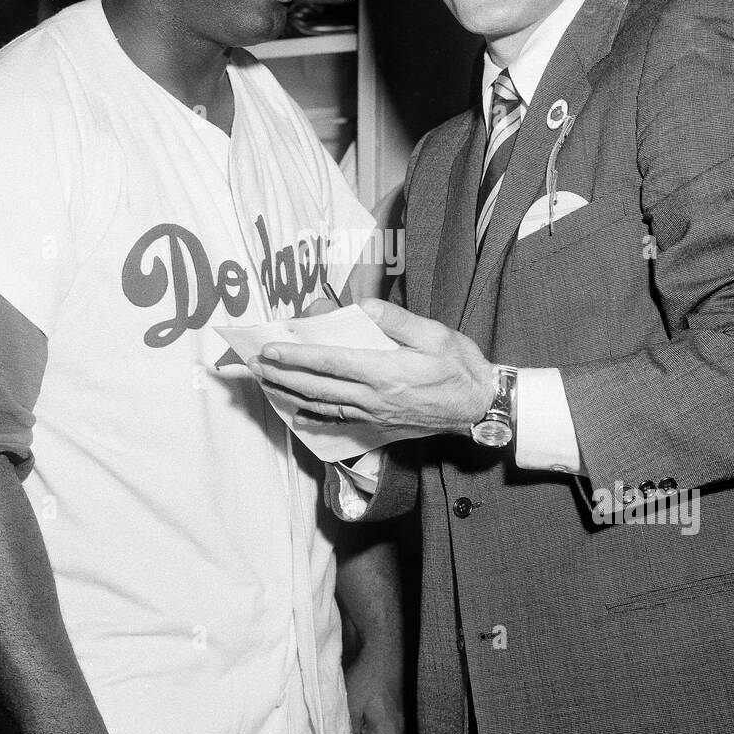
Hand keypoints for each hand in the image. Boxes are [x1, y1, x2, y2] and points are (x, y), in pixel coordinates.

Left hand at [253, 298, 493, 438]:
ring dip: (289, 393)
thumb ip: (397, 321)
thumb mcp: (436, 334)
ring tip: (265, 382)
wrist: (480, 408)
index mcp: (385, 372)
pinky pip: (338, 421)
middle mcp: (374, 397)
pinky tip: (297, 414)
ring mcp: (374, 414)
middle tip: (253, 363)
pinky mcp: (379, 424)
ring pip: (321, 405)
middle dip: (281, 374)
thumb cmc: (460, 367)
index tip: (270, 348)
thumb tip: (365, 309)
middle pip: (316, 386)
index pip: (330, 362)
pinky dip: (313, 416)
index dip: (296, 356)